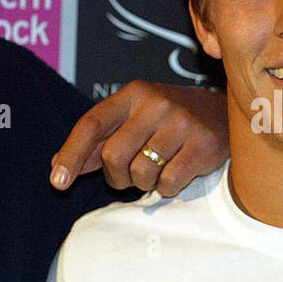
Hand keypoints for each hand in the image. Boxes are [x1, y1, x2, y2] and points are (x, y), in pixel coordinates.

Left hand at [50, 81, 229, 196]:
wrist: (225, 115)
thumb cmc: (169, 122)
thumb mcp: (133, 121)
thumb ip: (98, 142)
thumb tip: (57, 166)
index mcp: (134, 94)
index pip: (91, 124)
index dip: (71, 155)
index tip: (57, 182)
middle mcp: (157, 103)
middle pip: (113, 156)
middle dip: (116, 176)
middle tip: (129, 175)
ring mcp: (183, 123)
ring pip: (141, 173)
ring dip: (144, 183)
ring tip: (157, 170)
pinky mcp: (204, 145)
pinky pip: (168, 183)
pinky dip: (167, 188)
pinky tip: (177, 172)